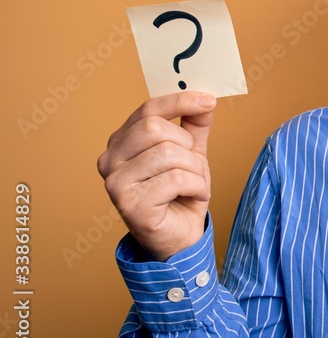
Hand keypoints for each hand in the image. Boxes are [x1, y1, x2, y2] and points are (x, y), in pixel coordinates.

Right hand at [97, 92, 215, 260]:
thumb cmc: (180, 193)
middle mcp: (110, 160)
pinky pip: (176, 179)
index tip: (208, 100)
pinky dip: (197, 187)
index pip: (148, 110)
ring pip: (169, 153)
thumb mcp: (191, 152)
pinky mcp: (130, 205)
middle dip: (188, 146)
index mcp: (121, 142)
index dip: (180, 101)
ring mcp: (115, 183)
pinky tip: (194, 197)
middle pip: (156, 128)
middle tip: (196, 165)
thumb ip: (194, 126)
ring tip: (196, 184)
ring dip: (196, 170)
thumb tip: (205, 100)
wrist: (180, 237)